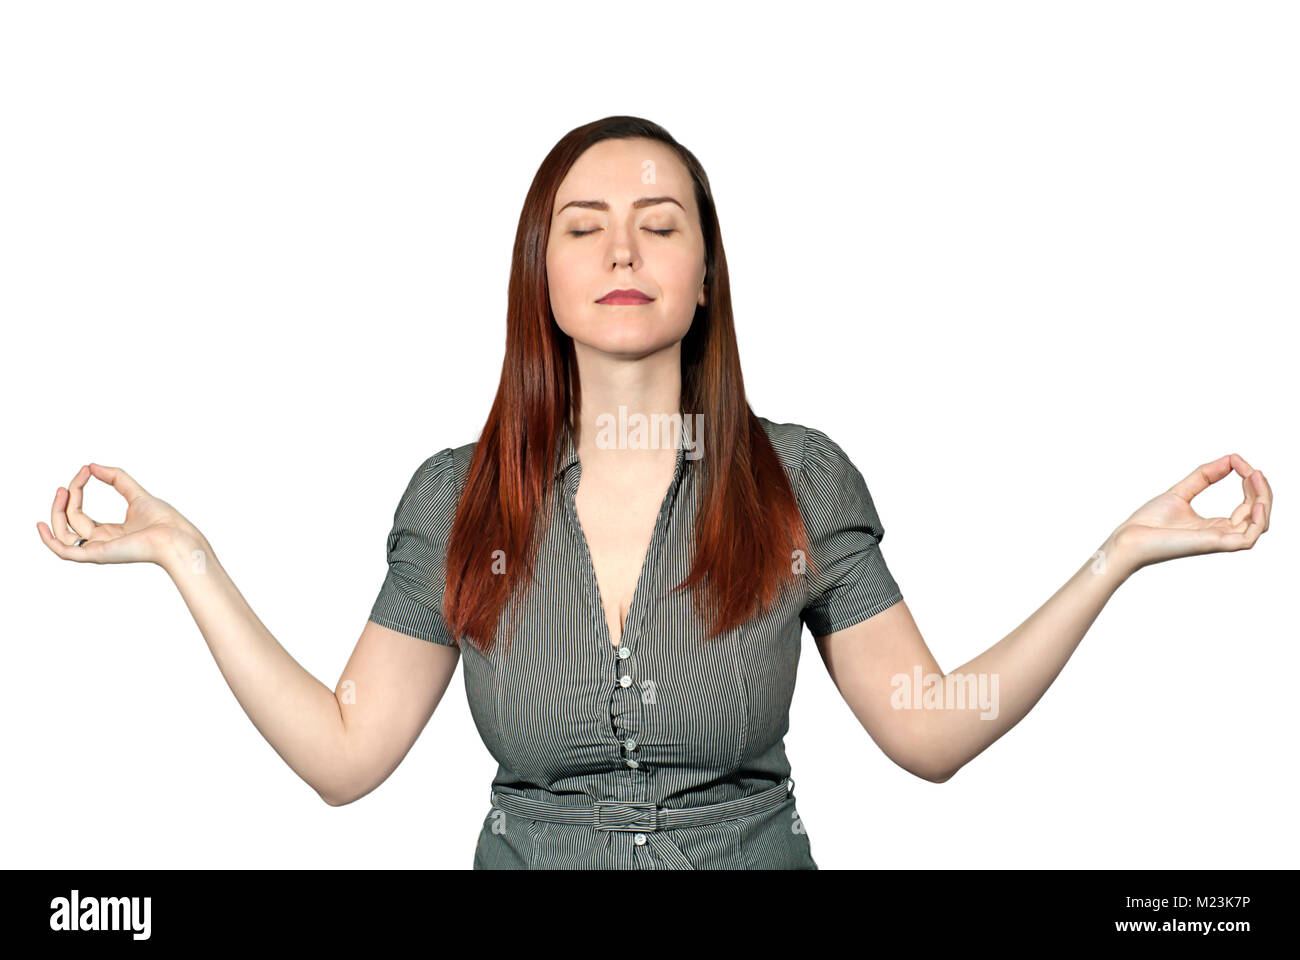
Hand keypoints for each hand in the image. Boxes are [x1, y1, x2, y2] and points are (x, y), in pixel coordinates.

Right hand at [36, 463, 202, 567]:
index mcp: (109, 532)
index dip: (77, 491)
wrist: (175, 536)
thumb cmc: (164, 521)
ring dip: (56, 513)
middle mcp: (100, 542)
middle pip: (69, 521)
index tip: (84, 471)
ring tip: (61, 491)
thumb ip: (116, 478)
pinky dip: (49, 541)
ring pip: (63, 534)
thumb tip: (91, 466)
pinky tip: (42, 524)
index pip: (80, 513)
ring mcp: (97, 549)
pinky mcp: (97, 554)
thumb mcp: (136, 493)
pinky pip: (64, 552)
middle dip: (65, 501)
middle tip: (67, 484)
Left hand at [1113, 453, 1270, 570]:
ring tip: (1255, 477)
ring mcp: (1219, 540)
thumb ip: (1205, 476)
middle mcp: (1221, 534)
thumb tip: (1230, 459)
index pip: (1247, 506)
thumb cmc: (1149, 522)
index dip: (1250, 484)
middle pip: (1258, 514)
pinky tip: (1253, 503)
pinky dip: (1257, 521)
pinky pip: (1248, 539)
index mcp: (1215, 525)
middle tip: (1253, 470)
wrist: (1129, 537)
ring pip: (1259, 525)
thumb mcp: (1181, 491)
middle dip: (1261, 490)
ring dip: (1264, 500)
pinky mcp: (1213, 544)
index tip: (1240, 464)